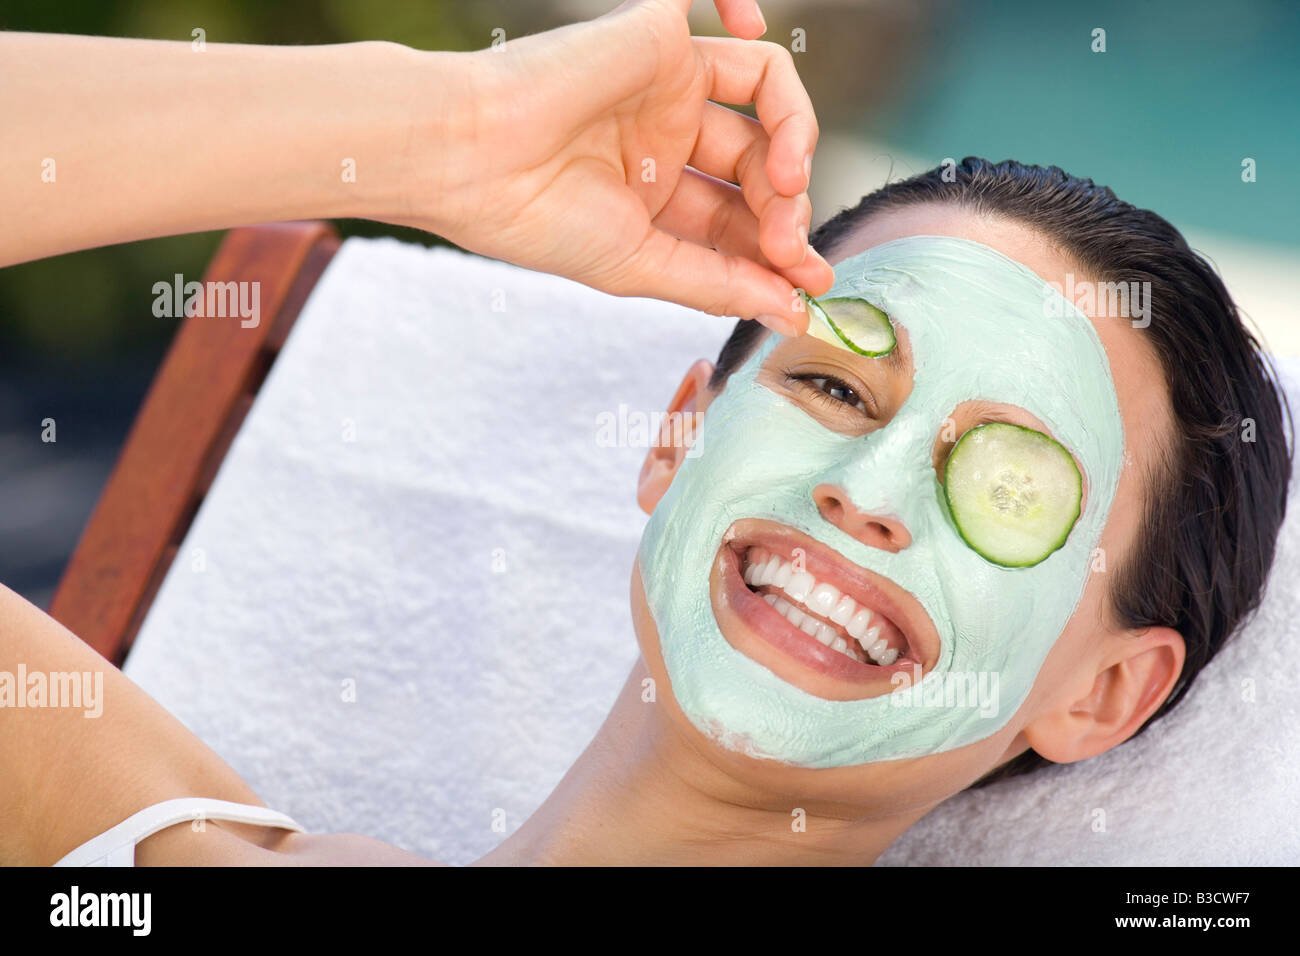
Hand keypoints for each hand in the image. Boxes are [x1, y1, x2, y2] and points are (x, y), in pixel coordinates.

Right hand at [407, 0, 832, 334]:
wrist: (468, 159)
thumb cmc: (534, 217)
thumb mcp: (639, 264)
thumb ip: (718, 284)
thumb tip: (792, 314)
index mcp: (657, 194)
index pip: (742, 219)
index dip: (781, 252)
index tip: (807, 287)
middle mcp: (668, 138)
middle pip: (764, 165)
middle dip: (787, 210)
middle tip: (785, 245)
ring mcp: (667, 85)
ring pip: (769, 100)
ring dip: (795, 142)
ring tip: (785, 186)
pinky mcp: (659, 36)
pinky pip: (731, 20)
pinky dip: (757, 27)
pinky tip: (768, 67)